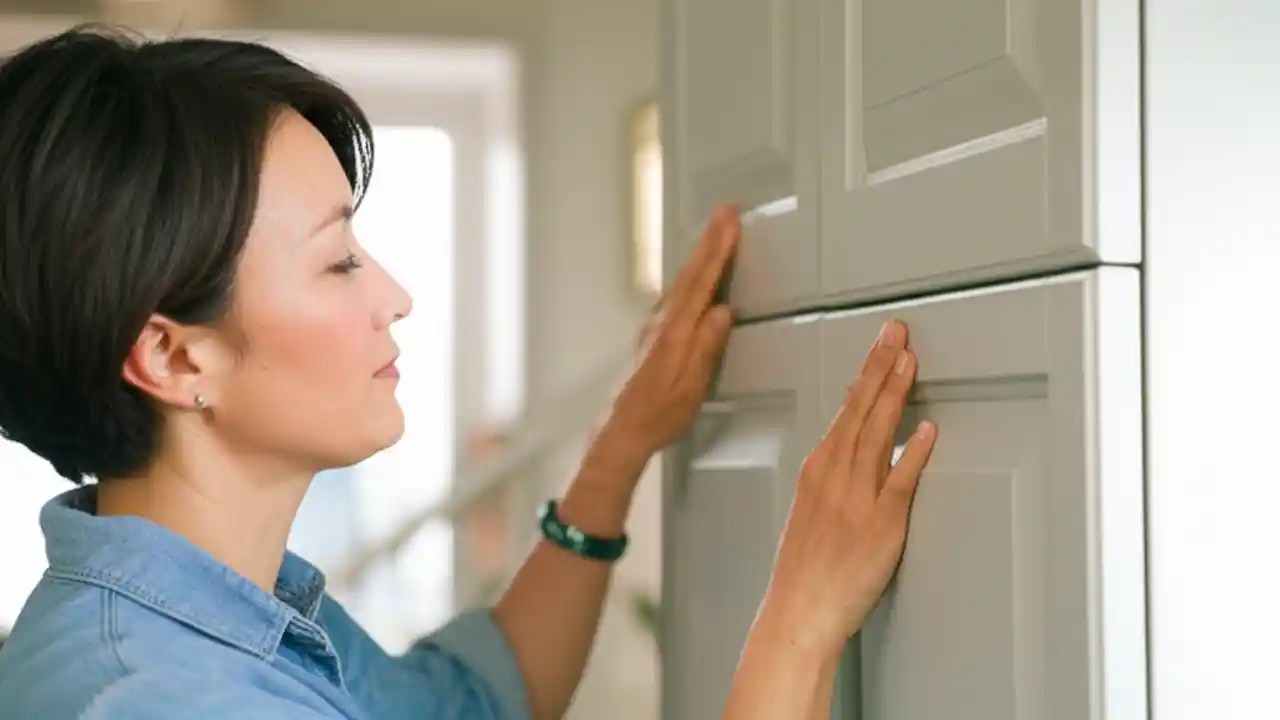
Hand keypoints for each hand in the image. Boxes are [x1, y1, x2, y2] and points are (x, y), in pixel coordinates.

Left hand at [602, 204, 738, 461]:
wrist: (620, 433)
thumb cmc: (658, 417)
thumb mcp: (690, 388)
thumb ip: (706, 348)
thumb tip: (723, 311)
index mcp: (675, 334)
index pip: (701, 283)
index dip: (717, 251)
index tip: (730, 222)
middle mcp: (660, 324)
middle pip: (689, 274)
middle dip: (708, 242)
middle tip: (723, 212)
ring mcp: (652, 329)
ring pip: (679, 283)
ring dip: (698, 256)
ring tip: (713, 235)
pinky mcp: (650, 338)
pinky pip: (674, 297)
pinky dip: (688, 278)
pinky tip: (692, 279)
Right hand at [757, 320, 937, 658]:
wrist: (799, 612)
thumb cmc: (805, 569)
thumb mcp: (811, 509)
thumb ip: (834, 475)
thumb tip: (853, 443)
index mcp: (816, 470)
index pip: (846, 409)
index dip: (867, 373)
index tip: (883, 344)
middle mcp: (832, 477)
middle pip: (860, 410)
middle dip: (880, 366)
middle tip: (897, 331)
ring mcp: (855, 499)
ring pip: (876, 434)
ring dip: (894, 394)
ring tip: (910, 360)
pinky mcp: (879, 525)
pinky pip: (899, 480)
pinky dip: (913, 452)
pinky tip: (927, 430)